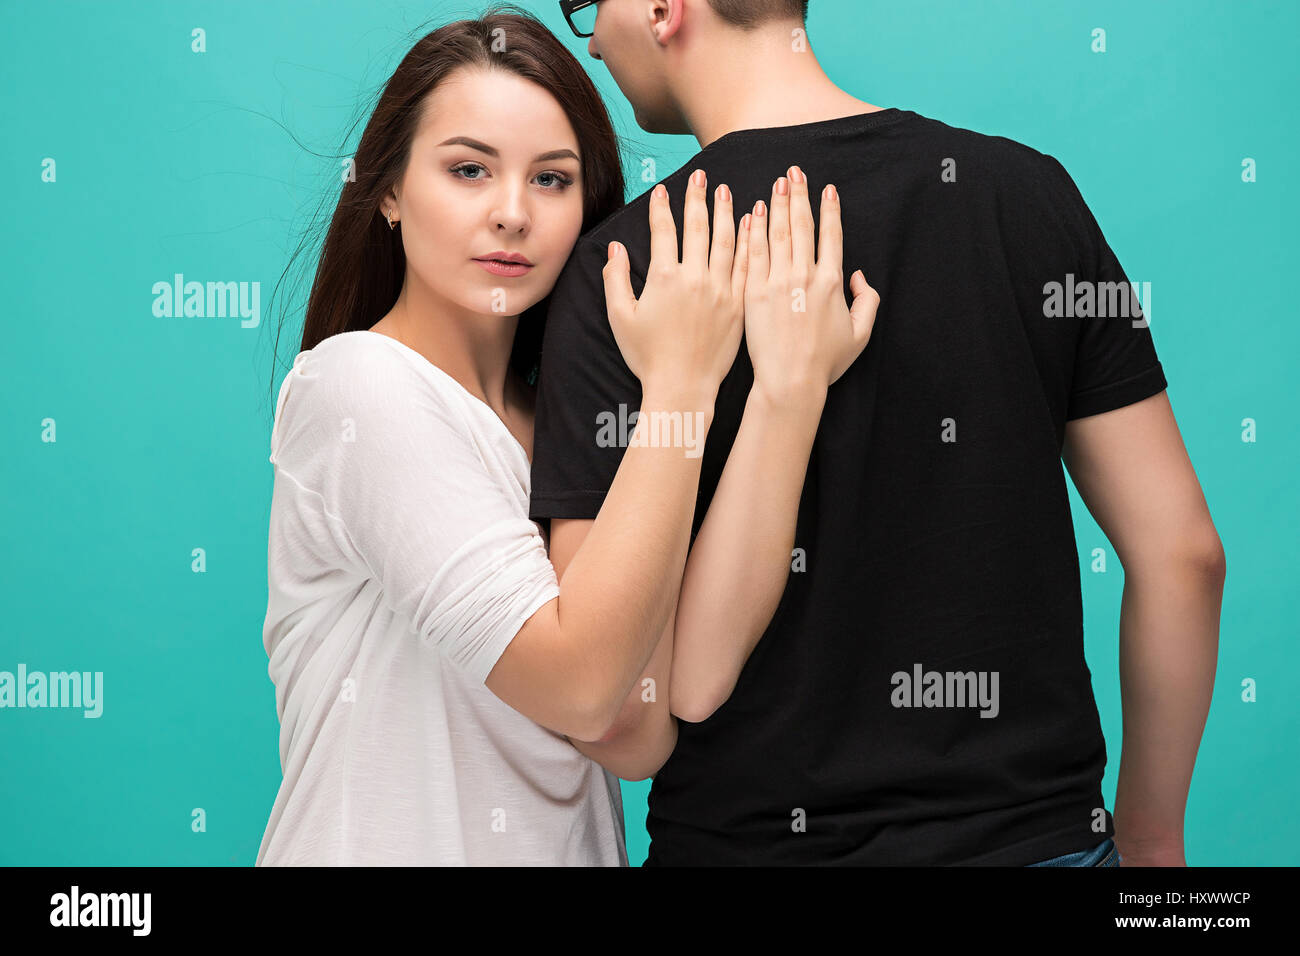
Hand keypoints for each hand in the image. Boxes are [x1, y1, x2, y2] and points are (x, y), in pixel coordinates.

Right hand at [602, 169, 748, 403]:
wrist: (683, 388)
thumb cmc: (647, 357)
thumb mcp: (620, 317)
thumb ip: (616, 279)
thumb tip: (617, 248)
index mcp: (665, 278)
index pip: (663, 231)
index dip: (661, 207)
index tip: (662, 188)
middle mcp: (695, 278)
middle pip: (698, 227)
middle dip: (698, 198)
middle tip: (701, 175)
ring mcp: (721, 291)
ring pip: (726, 241)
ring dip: (726, 212)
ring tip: (726, 191)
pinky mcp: (739, 305)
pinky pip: (746, 266)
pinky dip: (749, 241)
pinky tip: (751, 224)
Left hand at [744, 165, 878, 403]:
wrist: (790, 381)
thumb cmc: (825, 364)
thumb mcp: (861, 335)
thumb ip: (867, 301)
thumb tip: (859, 277)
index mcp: (832, 282)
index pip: (830, 236)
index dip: (829, 210)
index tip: (827, 189)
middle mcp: (805, 275)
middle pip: (801, 226)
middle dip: (799, 195)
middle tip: (794, 172)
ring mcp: (777, 282)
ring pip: (776, 233)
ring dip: (776, 204)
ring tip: (776, 183)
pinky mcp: (754, 292)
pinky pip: (752, 254)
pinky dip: (753, 230)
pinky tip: (751, 213)